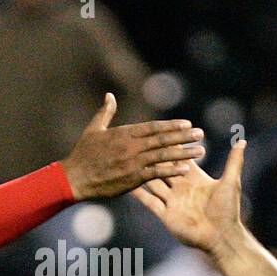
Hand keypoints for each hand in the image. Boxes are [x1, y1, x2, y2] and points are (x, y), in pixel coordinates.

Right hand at [60, 93, 205, 199]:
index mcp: (124, 133)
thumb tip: (109, 95)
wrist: (75, 178)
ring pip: (163, 156)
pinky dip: (171, 171)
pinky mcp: (132, 179)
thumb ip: (105, 113)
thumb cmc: (83, 154)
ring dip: (184, 153)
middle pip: (163, 140)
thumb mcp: (93, 129)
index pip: (153, 128)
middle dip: (184, 137)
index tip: (188, 123)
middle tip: (201, 134)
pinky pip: (156, 174)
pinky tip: (186, 169)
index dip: (172, 126)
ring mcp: (133, 163)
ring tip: (201, 151)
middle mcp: (131, 147)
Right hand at [131, 140, 246, 254]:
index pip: (180, 158)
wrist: (221, 236)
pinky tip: (129, 183)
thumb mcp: (231, 182)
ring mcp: (172, 201)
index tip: (162, 131)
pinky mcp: (165, 214)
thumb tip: (241, 139)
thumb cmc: (228, 210)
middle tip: (140, 141)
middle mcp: (181, 188)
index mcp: (195, 179)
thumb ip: (234, 161)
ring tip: (129, 159)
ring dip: (143, 172)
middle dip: (154, 155)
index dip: (173, 146)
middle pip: (164, 167)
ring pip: (154, 182)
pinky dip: (139, 193)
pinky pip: (150, 202)